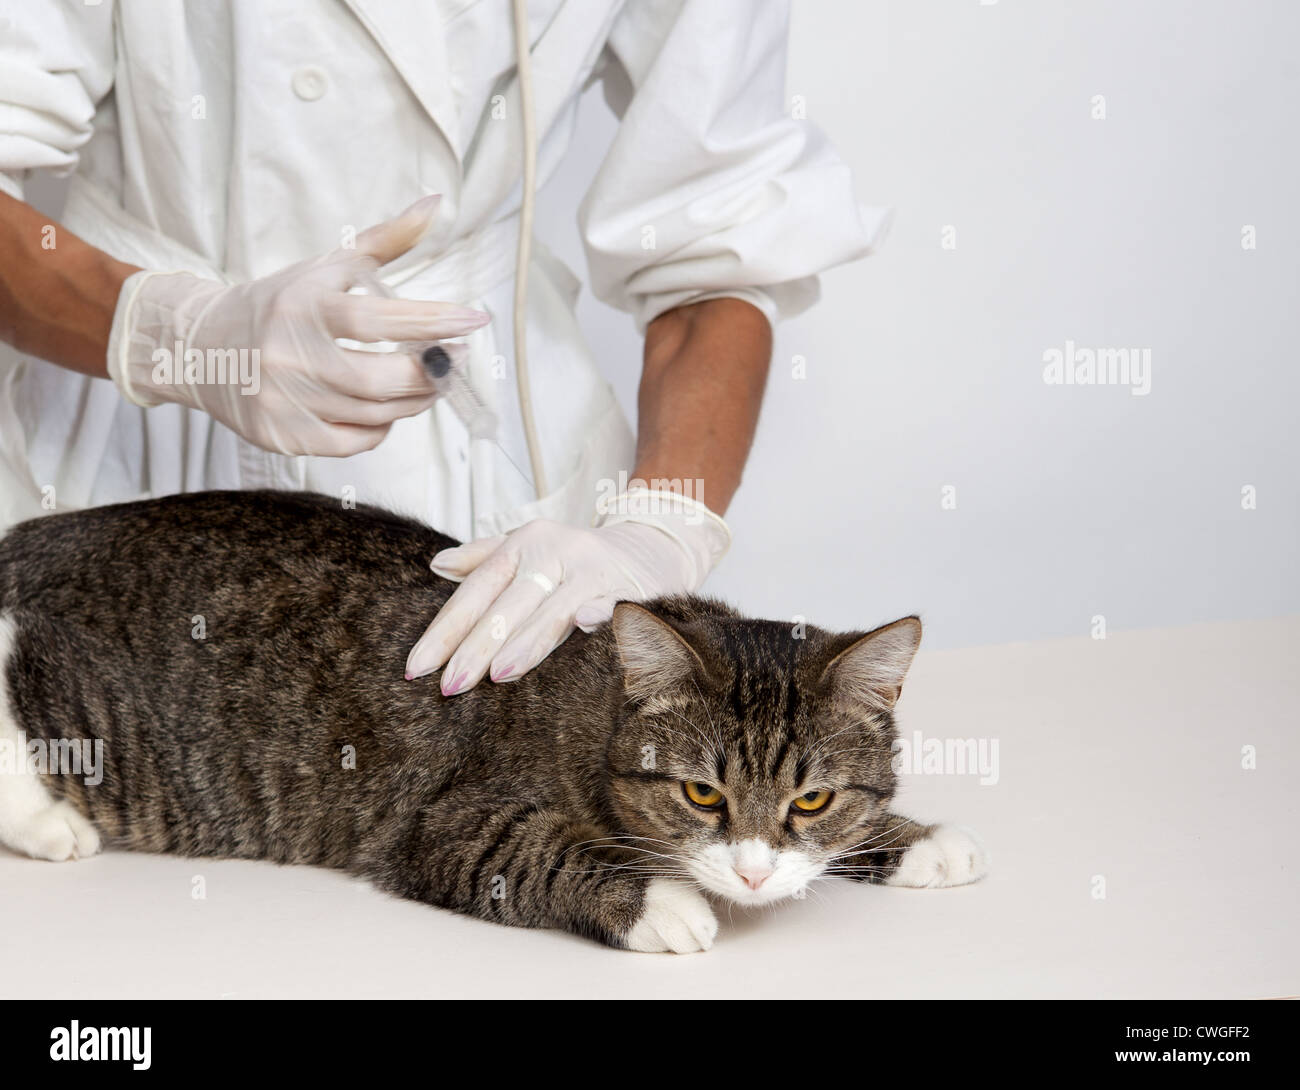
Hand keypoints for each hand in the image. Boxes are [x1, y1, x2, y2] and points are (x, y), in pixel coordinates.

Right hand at [106, 195, 489, 455]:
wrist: (201, 349)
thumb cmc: (279, 305)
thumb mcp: (325, 268)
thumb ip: (383, 241)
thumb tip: (436, 205)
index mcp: (304, 306)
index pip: (379, 319)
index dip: (432, 322)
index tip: (474, 320)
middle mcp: (290, 354)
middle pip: (380, 379)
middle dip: (430, 373)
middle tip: (455, 360)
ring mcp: (284, 400)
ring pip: (374, 414)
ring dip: (415, 400)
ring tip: (430, 383)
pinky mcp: (283, 435)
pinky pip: (353, 442)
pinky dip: (381, 427)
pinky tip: (387, 408)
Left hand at [405, 489, 731, 693]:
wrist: (652, 546)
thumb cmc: (577, 560)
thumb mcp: (530, 548)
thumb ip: (485, 557)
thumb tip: (436, 565)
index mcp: (524, 544)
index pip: (476, 591)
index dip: (446, 629)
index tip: (418, 666)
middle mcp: (555, 551)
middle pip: (508, 605)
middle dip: (477, 647)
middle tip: (449, 687)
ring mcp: (593, 569)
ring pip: (553, 610)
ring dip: (527, 642)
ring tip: (498, 676)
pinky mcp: (629, 588)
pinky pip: (611, 605)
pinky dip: (599, 613)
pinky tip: (585, 625)